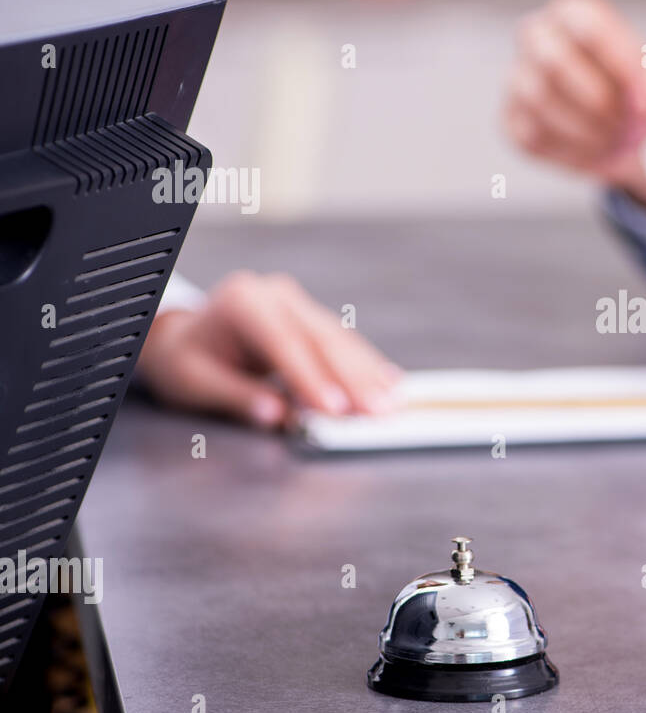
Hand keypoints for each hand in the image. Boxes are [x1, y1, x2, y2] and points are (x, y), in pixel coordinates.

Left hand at [136, 271, 403, 427]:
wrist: (187, 338)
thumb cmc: (188, 361)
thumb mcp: (196, 383)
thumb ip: (238, 397)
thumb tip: (276, 416)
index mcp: (242, 303)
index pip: (284, 342)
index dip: (312, 377)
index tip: (335, 409)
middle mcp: (275, 295)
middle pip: (322, 339)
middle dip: (353, 378)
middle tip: (378, 410)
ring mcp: (298, 303)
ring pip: (340, 340)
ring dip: (368, 374)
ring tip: (391, 402)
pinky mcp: (313, 317)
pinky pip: (344, 342)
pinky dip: (367, 366)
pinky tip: (390, 382)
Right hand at [503, 0, 645, 201]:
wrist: (621, 130)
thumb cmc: (635, 93)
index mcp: (573, 13)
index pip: (590, 29)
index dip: (621, 65)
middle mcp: (538, 36)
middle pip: (554, 62)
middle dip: (599, 101)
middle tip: (628, 124)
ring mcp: (518, 77)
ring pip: (542, 102)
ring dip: (588, 129)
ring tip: (617, 138)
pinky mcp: (512, 119)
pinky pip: (534, 136)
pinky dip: (573, 150)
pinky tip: (597, 148)